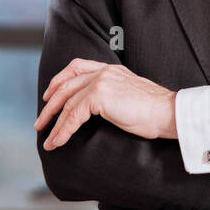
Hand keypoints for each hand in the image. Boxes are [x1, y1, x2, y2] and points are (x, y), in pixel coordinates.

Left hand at [37, 59, 176, 149]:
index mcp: (111, 69)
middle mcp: (103, 71)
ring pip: (67, 102)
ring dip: (54, 122)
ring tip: (47, 139)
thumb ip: (113, 96)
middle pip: (66, 84)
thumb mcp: (129, 97)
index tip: (50, 96)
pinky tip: (58, 142)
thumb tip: (99, 111)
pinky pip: (73, 115)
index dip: (59, 80)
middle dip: (50, 105)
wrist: (169, 112)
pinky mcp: (99, 95)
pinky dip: (63, 130)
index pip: (77, 67)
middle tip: (40, 121)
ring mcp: (101, 81)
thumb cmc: (156, 111)